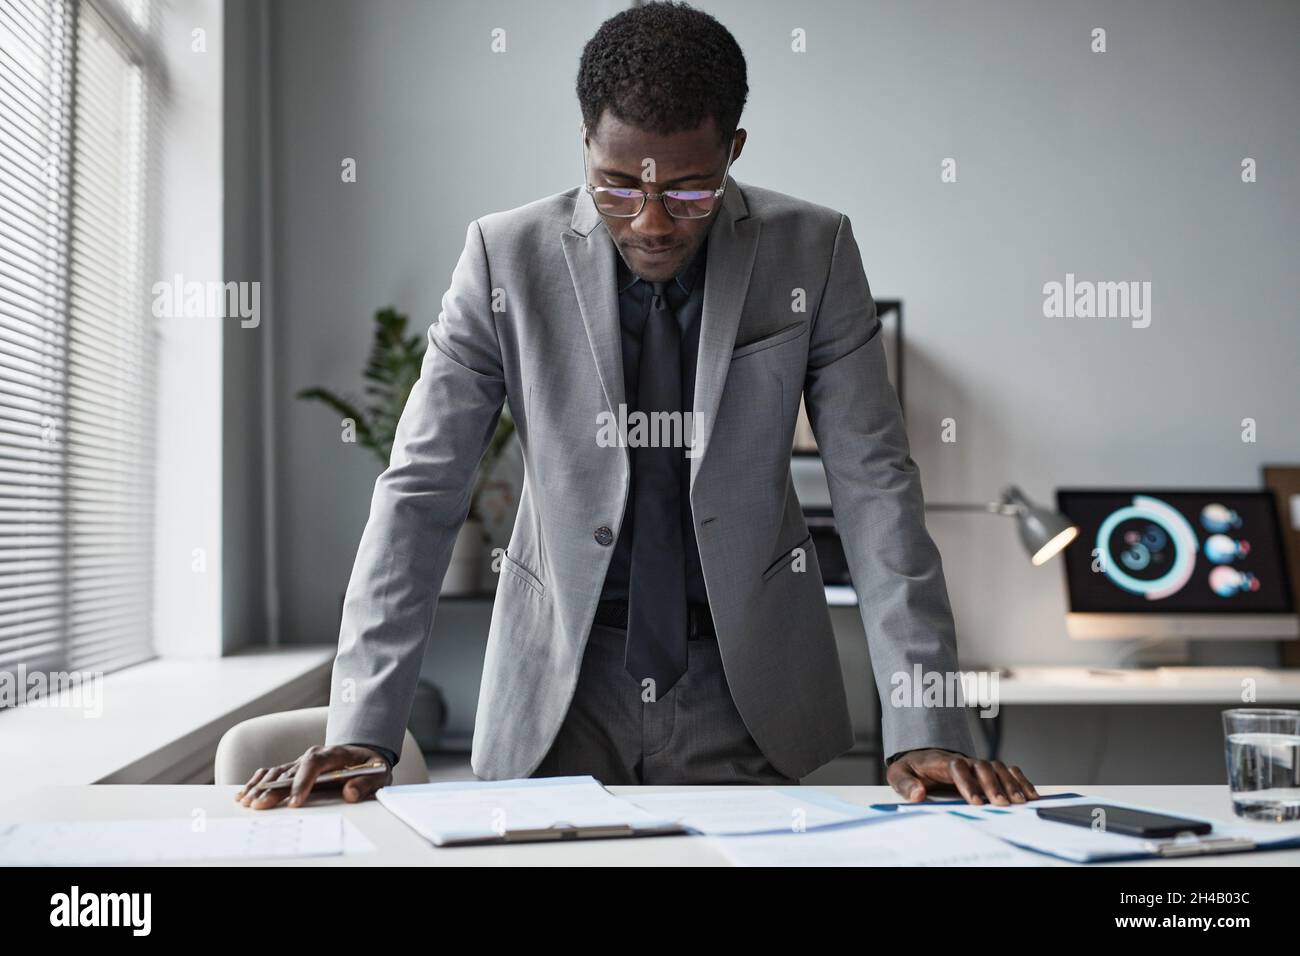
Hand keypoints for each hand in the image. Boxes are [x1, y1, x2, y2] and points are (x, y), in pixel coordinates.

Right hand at [234, 744, 392, 809]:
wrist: (364, 755)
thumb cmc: (370, 766)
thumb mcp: (378, 773)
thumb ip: (366, 783)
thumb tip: (350, 793)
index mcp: (334, 753)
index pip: (314, 763)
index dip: (302, 782)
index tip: (295, 802)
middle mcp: (313, 755)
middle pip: (289, 771)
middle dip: (274, 790)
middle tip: (260, 806)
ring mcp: (300, 762)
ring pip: (276, 772)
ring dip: (261, 787)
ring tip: (247, 802)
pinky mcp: (293, 769)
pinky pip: (271, 774)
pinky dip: (256, 782)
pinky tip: (243, 793)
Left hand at [886, 749, 1039, 805]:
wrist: (919, 758)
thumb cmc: (910, 768)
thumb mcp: (898, 774)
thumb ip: (906, 784)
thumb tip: (918, 794)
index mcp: (940, 760)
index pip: (957, 766)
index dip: (968, 782)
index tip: (975, 802)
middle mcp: (962, 759)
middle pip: (982, 766)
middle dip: (993, 785)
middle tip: (1003, 804)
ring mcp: (976, 763)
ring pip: (998, 767)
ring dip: (1010, 783)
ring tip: (1020, 802)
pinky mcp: (986, 769)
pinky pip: (1008, 770)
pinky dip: (1021, 780)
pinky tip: (1030, 795)